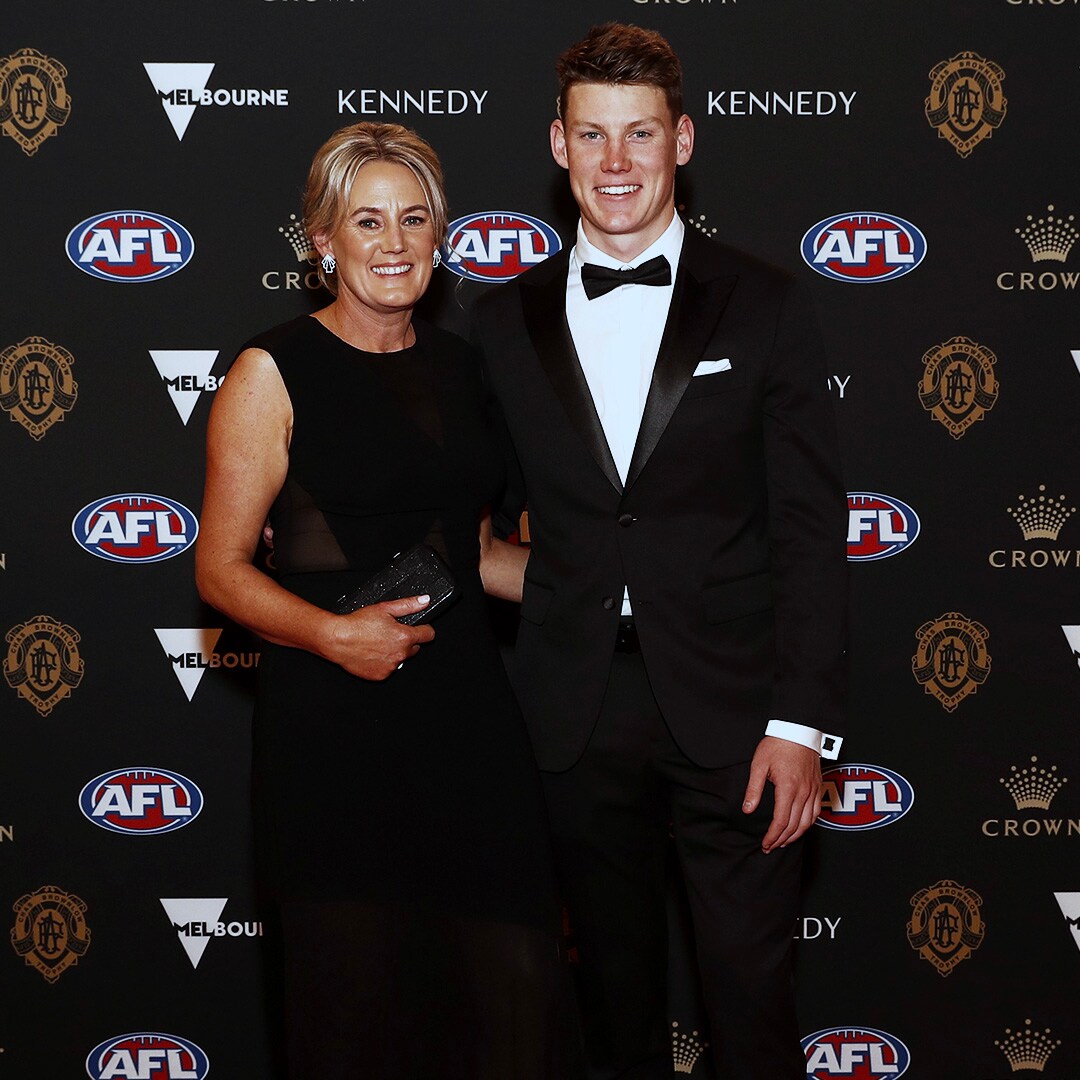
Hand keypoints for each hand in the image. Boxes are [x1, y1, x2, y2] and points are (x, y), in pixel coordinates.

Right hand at [325, 595, 434, 679]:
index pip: (428, 635)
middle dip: (406, 641)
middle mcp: (400, 654)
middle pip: (415, 648)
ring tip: (378, 643)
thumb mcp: (384, 608)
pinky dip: (383, 662)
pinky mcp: (381, 675)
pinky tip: (373, 653)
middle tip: (390, 634)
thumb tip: (424, 601)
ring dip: (395, 652)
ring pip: (401, 659)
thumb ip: (408, 605)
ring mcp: (391, 667)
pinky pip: (388, 669)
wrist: (337, 639)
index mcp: (405, 637)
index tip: (419, 628)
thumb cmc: (357, 624)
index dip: (423, 629)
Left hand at [742, 736, 821, 853]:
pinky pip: (816, 812)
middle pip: (794, 826)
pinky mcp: (818, 787)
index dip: (773, 836)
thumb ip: (753, 790)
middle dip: (781, 840)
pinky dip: (808, 825)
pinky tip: (799, 828)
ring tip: (783, 842)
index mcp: (788, 787)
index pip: (781, 821)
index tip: (765, 844)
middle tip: (770, 847)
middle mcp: (804, 792)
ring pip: (807, 822)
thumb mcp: (759, 765)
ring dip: (795, 836)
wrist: (797, 730)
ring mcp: (813, 790)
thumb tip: (747, 810)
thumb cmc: (777, 745)